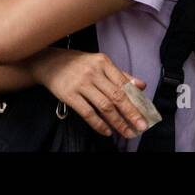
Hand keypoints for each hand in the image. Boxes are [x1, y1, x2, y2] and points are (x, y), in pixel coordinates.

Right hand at [31, 48, 149, 139]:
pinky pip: (87, 112)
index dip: (136, 100)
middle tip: (141, 126)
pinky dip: (98, 124)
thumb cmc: (78, 64)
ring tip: (127, 132)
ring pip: (104, 106)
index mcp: (103, 62)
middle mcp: (93, 72)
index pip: (124, 84)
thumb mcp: (99, 63)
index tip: (145, 114)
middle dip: (131, 113)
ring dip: (117, 121)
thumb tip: (141, 85)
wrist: (49, 62)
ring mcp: (80, 84)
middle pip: (116, 96)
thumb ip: (120, 75)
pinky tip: (106, 131)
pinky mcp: (69, 95)